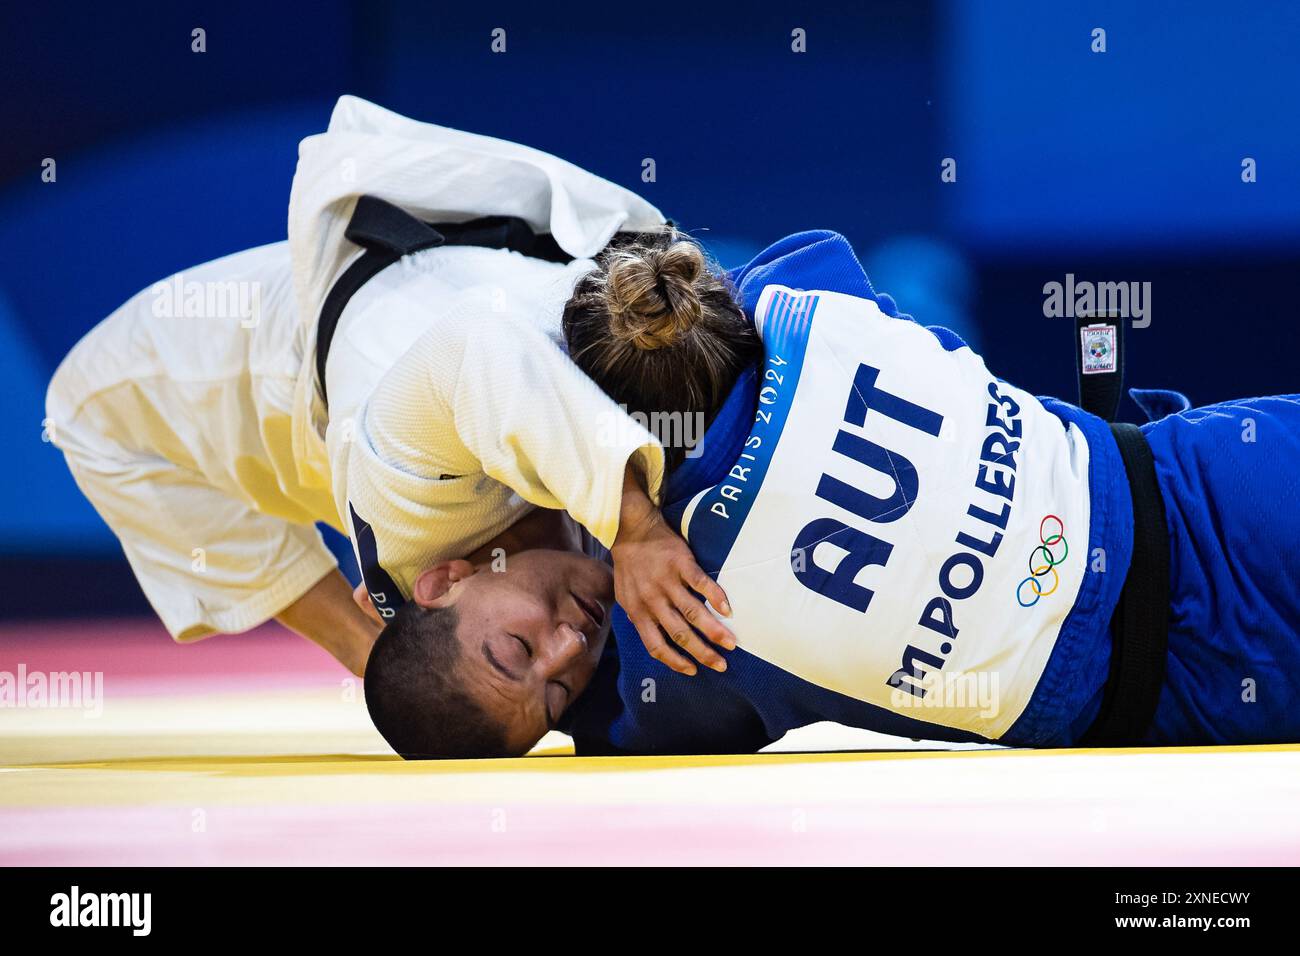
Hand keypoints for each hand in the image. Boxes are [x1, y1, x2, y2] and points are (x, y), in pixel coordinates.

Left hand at [611, 466, 734, 675]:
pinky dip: (717, 598)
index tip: (693, 671)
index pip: (656, 645)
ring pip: (693, 613)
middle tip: (721, 665)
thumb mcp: (625, 595)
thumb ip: (638, 616)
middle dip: (702, 653)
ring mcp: (667, 582)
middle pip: (679, 634)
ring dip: (714, 631)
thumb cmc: (630, 566)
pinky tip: (728, 610)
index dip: (675, 662)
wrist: (632, 530)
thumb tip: (651, 638)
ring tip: (731, 643)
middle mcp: (652, 600)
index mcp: (637, 611)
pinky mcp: (681, 564)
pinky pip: (702, 584)